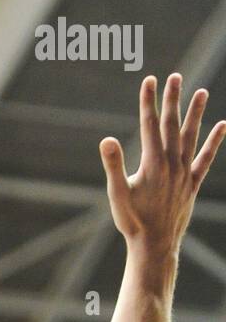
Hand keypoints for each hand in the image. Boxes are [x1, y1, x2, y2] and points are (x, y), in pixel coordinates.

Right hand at [101, 75, 225, 256]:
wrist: (155, 245)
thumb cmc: (132, 221)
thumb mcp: (117, 194)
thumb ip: (113, 165)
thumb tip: (107, 140)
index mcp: (153, 163)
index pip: (150, 125)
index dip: (149, 101)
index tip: (149, 80)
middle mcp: (172, 163)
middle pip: (173, 125)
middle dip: (173, 99)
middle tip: (175, 76)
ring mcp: (185, 172)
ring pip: (192, 136)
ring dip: (196, 113)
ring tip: (201, 91)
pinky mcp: (192, 183)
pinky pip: (206, 158)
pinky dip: (214, 141)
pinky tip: (222, 125)